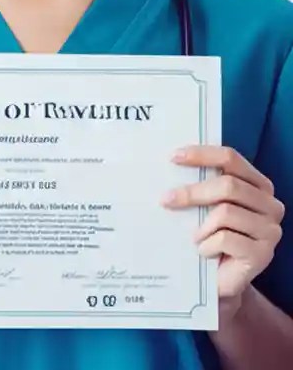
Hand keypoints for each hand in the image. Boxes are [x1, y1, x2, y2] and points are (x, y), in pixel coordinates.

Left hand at [163, 146, 284, 305]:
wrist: (218, 280)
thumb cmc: (208, 238)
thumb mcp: (204, 208)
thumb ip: (200, 186)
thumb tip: (168, 164)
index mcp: (258, 186)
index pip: (231, 158)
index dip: (202, 154)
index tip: (173, 157)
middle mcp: (270, 205)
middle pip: (228, 185)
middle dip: (192, 192)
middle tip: (165, 200)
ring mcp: (270, 230)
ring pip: (226, 212)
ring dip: (200, 226)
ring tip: (194, 237)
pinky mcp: (263, 253)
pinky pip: (225, 239)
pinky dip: (206, 245)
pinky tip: (204, 252)